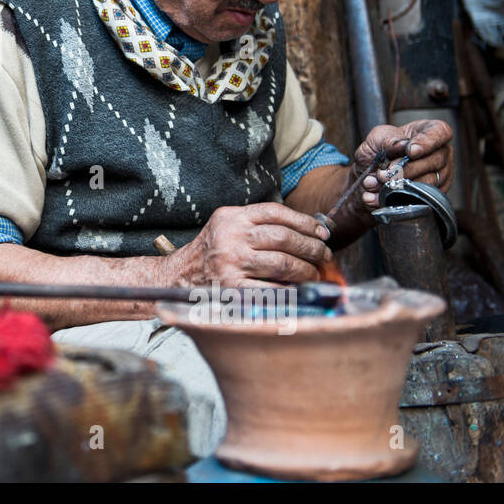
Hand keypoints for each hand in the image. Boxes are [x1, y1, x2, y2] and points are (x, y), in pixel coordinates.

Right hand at [168, 203, 332, 287]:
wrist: (179, 276)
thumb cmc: (211, 252)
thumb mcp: (226, 226)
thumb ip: (257, 223)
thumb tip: (306, 231)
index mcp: (231, 217)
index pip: (276, 212)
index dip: (305, 222)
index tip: (321, 233)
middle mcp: (231, 237)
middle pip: (284, 238)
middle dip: (312, 248)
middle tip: (324, 255)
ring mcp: (232, 263)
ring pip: (284, 263)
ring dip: (307, 270)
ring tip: (315, 273)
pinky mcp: (234, 288)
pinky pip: (274, 289)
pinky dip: (292, 290)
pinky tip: (300, 290)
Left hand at [354, 119, 454, 208]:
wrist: (369, 175)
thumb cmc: (379, 150)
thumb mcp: (377, 138)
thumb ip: (388, 140)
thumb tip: (402, 146)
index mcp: (430, 132)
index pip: (440, 132)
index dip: (428, 142)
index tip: (410, 151)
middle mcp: (441, 154)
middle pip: (435, 161)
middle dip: (406, 169)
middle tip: (383, 174)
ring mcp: (441, 176)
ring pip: (428, 183)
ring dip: (399, 186)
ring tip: (375, 183)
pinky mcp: (433, 197)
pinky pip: (419, 200)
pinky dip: (394, 199)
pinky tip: (375, 197)